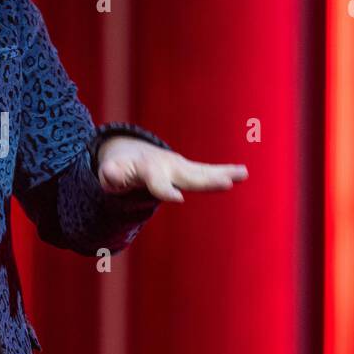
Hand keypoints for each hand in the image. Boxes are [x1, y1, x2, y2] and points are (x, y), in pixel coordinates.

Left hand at [96, 135, 247, 202]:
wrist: (130, 155)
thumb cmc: (120, 170)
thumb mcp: (111, 175)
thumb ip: (112, 175)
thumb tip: (111, 174)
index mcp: (149, 170)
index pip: (157, 182)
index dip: (165, 190)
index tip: (177, 198)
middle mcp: (168, 166)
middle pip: (189, 176)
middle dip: (207, 180)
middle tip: (226, 183)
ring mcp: (180, 167)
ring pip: (202, 172)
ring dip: (222, 174)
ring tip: (243, 173)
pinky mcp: (188, 171)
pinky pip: (208, 172)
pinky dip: (224, 172)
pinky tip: (242, 172)